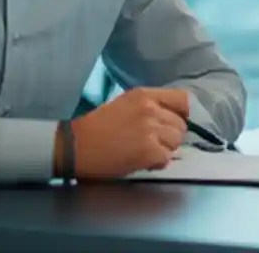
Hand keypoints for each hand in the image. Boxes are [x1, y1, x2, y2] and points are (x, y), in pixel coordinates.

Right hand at [67, 87, 189, 177]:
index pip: (183, 100)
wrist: (75, 146)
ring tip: (145, 152)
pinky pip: (166, 158)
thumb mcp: (125, 104)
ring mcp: (151, 130)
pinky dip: (157, 163)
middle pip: (181, 124)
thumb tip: (172, 118)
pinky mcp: (149, 151)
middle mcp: (151, 109)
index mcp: (144, 95)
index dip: (182, 114)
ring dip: (165, 149)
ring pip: (176, 141)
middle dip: (170, 135)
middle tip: (152, 142)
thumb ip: (150, 107)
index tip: (174, 123)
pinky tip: (141, 161)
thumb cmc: (97, 126)